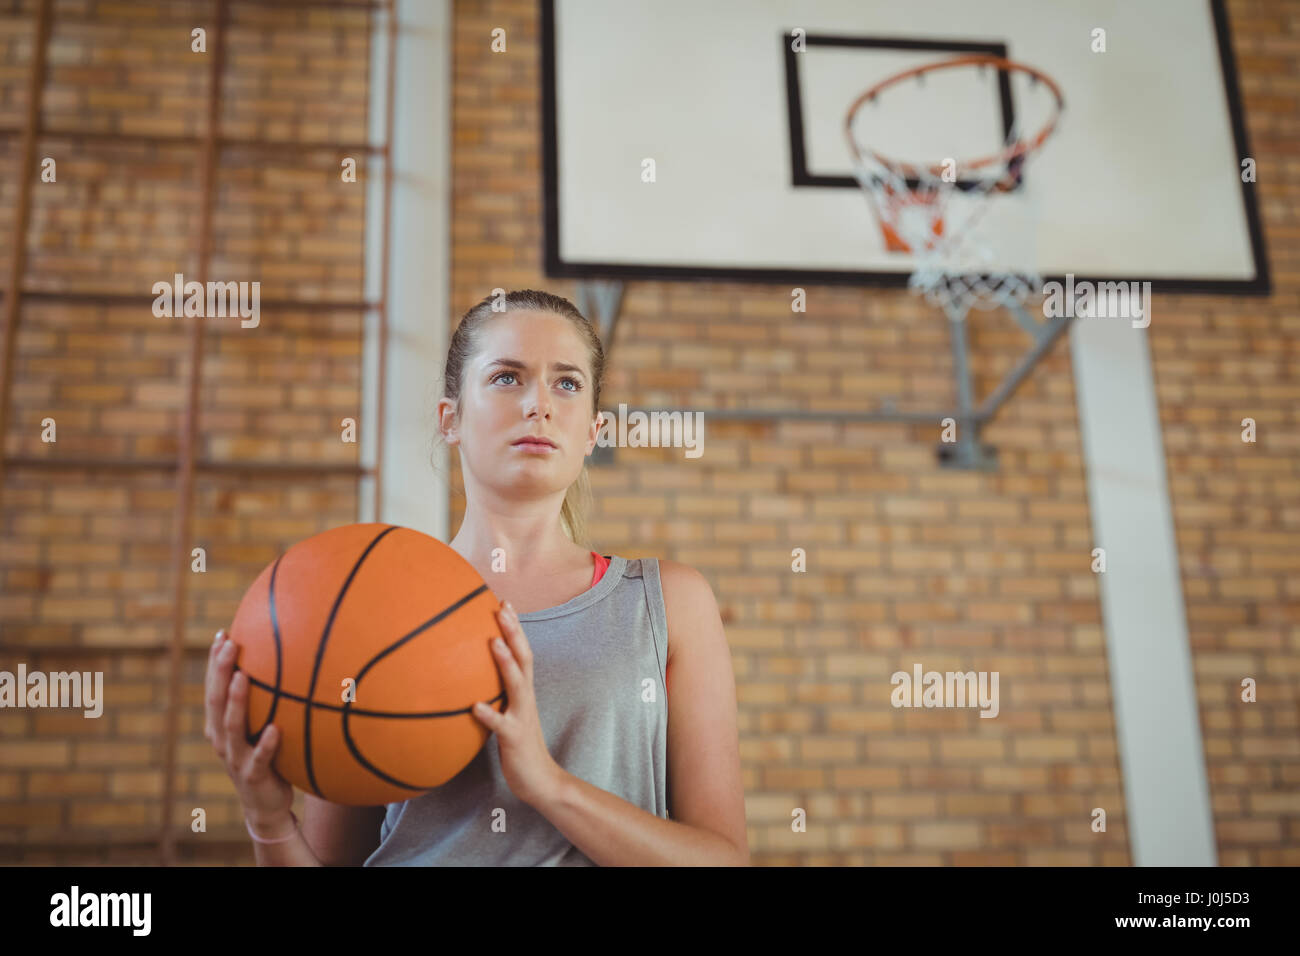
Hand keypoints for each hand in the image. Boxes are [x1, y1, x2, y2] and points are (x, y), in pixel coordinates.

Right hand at [204, 628, 294, 832]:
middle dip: (220, 671)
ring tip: (242, 677)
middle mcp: (221, 738)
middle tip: (230, 643)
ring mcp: (236, 757)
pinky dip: (266, 743)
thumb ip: (267, 698)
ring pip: (231, 727)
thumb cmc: (265, 754)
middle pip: (216, 700)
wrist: (265, 803)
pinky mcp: (253, 775)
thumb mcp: (261, 723)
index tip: (222, 634)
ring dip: (237, 701)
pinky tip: (276, 729)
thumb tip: (288, 657)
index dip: (215, 662)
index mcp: (219, 724)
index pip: (213, 687)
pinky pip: (261, 758)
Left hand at [470, 602, 562, 807]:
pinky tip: (475, 707)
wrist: (541, 781)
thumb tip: (472, 682)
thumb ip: (497, 695)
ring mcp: (522, 716)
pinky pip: (501, 725)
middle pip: (524, 657)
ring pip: (517, 684)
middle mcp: (526, 698)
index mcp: (523, 691)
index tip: (504, 602)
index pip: (522, 652)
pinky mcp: (515, 738)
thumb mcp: (509, 714)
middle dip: (514, 632)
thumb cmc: (520, 746)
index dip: (515, 628)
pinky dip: (489, 714)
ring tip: (491, 642)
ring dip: (505, 662)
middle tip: (502, 607)